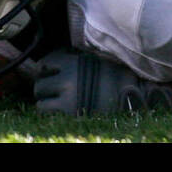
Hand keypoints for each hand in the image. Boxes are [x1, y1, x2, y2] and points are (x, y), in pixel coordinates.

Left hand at [33, 49, 171, 115]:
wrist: (131, 94)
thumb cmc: (116, 74)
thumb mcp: (96, 58)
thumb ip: (76, 58)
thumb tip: (58, 60)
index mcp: (75, 62)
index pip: (47, 62)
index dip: (47, 67)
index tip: (51, 71)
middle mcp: (67, 78)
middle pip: (40, 83)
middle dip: (45, 86)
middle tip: (52, 88)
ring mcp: (67, 97)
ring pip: (40, 101)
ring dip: (46, 101)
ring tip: (55, 101)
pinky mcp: (69, 113)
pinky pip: (48, 112)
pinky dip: (52, 111)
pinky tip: (61, 109)